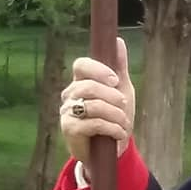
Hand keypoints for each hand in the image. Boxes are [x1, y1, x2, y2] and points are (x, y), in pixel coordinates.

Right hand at [59, 37, 135, 169]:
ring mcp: (67, 112)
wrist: (112, 149)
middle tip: (124, 104)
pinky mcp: (69, 129)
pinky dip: (112, 128)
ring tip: (123, 124)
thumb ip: (119, 66)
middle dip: (112, 97)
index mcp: (82, 81)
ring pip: (92, 106)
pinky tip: (119, 134)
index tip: (116, 80)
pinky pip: (92, 123)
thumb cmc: (115, 115)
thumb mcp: (122, 89)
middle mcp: (70, 94)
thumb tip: (118, 41)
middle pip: (88, 86)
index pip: (81, 65)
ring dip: (115, 115)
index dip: (98, 70)